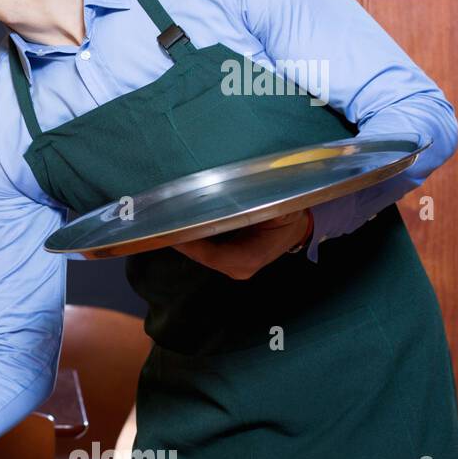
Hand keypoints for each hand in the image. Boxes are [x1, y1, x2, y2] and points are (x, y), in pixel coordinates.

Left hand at [173, 209, 311, 279]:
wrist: (297, 228)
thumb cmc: (288, 216)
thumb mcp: (278, 206)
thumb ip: (258, 202)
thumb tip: (236, 190)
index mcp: (249, 258)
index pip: (209, 254)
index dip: (188, 242)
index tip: (170, 228)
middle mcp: (238, 268)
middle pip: (199, 255)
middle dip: (181, 238)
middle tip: (160, 219)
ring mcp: (232, 268)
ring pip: (199, 254)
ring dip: (184, 239)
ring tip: (166, 220)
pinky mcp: (227, 263)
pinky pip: (204, 252)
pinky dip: (193, 240)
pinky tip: (181, 225)